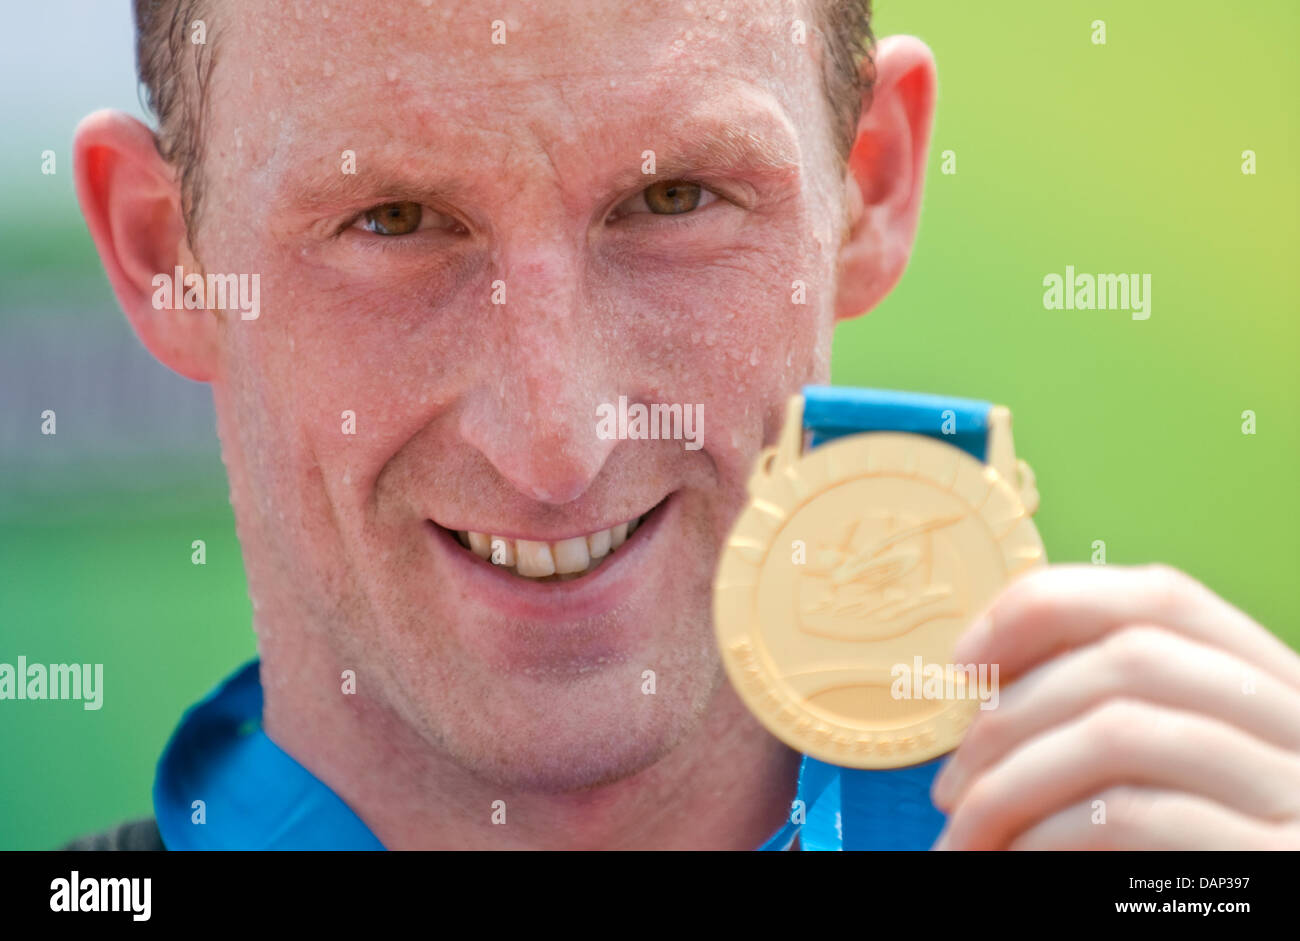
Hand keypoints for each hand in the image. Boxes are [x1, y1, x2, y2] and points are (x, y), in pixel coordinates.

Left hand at [930, 564, 1299, 848]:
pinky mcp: (1278, 867)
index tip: (964, 661)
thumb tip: (988, 675)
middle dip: (1011, 712)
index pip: (1161, 596)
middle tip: (948, 781)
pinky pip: (1131, 817)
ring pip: (1120, 731)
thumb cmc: (1191, 863)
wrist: (1241, 919)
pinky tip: (1013, 859)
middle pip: (1130, 658)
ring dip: (1010, 781)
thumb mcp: (1169, 771)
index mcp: (1275, 687)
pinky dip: (1046, 832)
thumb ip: (1111, 711)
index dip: (1048, 608)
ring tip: (963, 831)